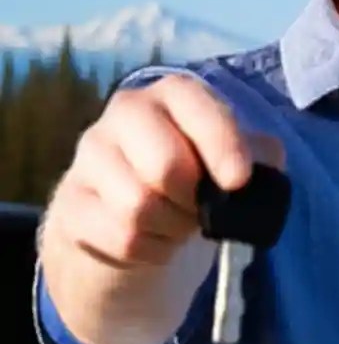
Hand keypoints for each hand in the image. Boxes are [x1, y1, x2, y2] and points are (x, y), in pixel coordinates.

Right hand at [38, 74, 284, 343]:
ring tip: (179, 223)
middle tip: (203, 208)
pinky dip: (152, 249)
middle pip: (165, 164)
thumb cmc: (197, 176)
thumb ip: (260, 156)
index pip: (195, 106)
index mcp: (174, 94)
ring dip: (173, 227)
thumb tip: (262, 169)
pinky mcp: (72, 202)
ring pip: (140, 207)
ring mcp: (91, 155)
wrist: (137, 217)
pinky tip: (155, 239)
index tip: (238, 182)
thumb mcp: (234, 159)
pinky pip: (121, 237)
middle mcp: (126, 113)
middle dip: (194, 198)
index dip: (222, 145)